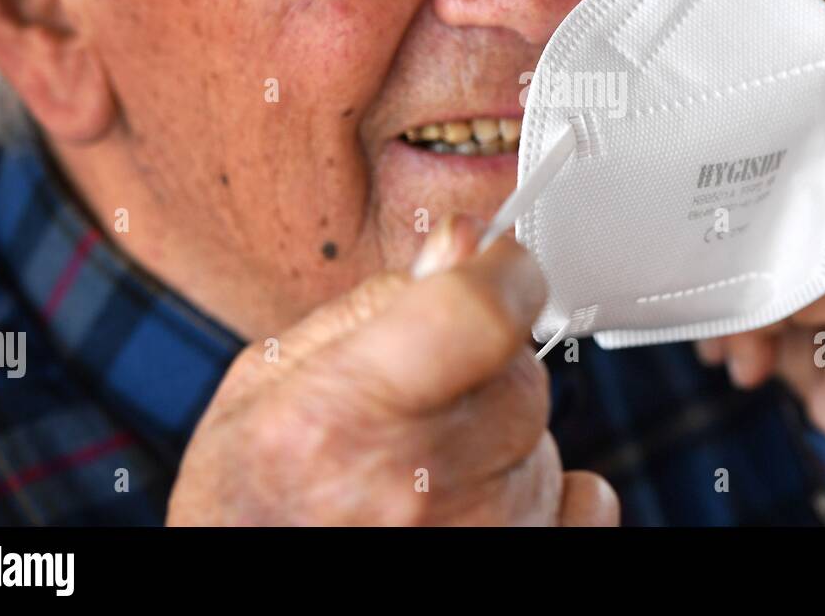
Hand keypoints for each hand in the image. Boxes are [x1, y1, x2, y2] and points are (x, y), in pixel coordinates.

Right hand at [168, 215, 617, 524]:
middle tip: (420, 400)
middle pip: (520, 374)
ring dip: (499, 436)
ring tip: (422, 472)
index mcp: (340, 417)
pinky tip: (476, 502)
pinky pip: (586, 501)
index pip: (480, 313)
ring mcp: (475, 536)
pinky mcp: (519, 565)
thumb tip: (462, 244)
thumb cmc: (251, 499)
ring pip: (544, 436)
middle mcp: (416, 489)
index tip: (501, 262)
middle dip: (485, 366)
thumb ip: (373, 306)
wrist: (238, 591)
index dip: (503, 271)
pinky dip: (544, 492)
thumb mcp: (269, 383)